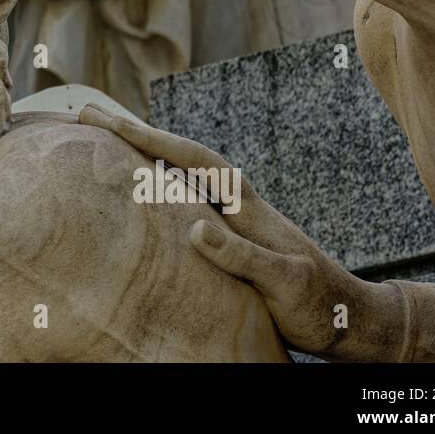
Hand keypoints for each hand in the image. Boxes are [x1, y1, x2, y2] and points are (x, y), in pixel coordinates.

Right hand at [79, 104, 403, 360]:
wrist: (348, 318)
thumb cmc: (317, 303)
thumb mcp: (281, 281)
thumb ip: (241, 253)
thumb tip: (194, 226)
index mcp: (244, 204)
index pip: (189, 158)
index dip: (146, 138)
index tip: (105, 122)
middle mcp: (235, 200)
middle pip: (176, 153)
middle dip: (131, 132)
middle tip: (86, 115)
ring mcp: (231, 214)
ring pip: (177, 170)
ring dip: (140, 151)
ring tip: (100, 139)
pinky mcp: (229, 233)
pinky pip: (181, 194)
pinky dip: (153, 179)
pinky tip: (136, 186)